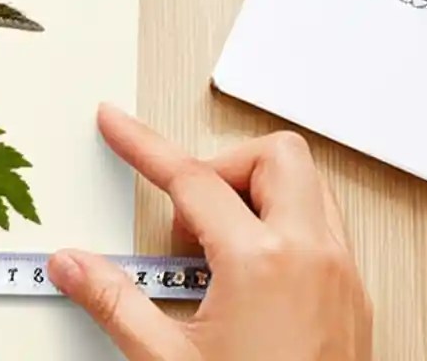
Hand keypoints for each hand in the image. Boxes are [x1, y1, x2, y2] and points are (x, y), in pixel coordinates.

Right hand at [48, 104, 372, 360]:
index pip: (191, 177)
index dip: (142, 145)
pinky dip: (281, 227)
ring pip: (305, 187)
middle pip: (271, 158)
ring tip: (210, 248)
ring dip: (254, 195)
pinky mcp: (353, 297)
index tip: (115, 125)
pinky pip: (322, 227)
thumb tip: (72, 265)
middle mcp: (313, 255)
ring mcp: (342, 274)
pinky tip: (245, 275)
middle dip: (220, 167)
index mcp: (262, 261)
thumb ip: (113, 301)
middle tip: (182, 215)